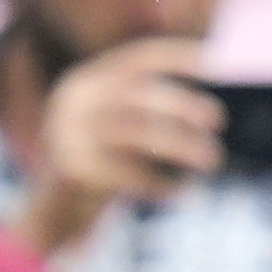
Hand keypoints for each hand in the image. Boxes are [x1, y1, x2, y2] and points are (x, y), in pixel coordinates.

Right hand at [31, 38, 224, 226]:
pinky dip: (159, 183)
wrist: (53, 214)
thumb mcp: (118, 129)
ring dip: (181, 144)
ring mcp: (68, 133)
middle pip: (138, 93)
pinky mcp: (71, 168)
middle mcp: (73, 101)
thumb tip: (203, 105)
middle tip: (219, 118)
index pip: (135, 58)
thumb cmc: (100, 168)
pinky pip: (128, 173)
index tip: (213, 62)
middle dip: (183, 104)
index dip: (176, 57)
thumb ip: (146, 110)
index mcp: (85, 82)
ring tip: (213, 158)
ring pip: (137, 132)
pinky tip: (180, 193)